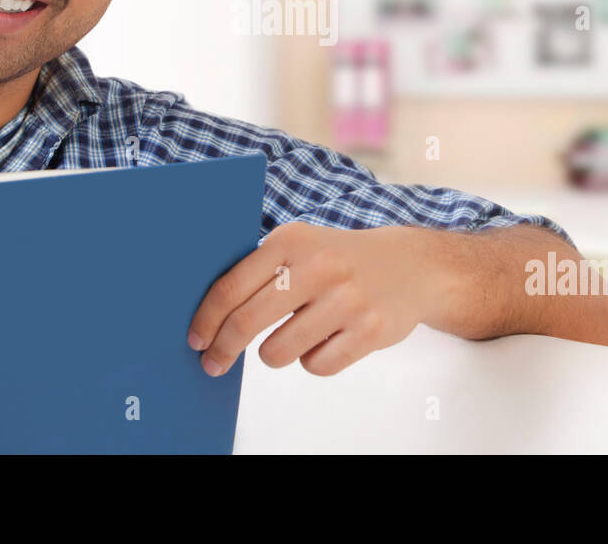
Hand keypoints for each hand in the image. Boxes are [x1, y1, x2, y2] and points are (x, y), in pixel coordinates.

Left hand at [187, 221, 444, 377]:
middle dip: (224, 349)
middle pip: (248, 321)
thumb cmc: (340, 260)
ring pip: (278, 352)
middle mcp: (318, 266)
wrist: (411, 266)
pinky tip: (328, 339)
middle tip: (214, 364)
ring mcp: (346, 299)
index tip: (196, 339)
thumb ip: (260, 270)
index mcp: (292, 240)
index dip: (207, 318)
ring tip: (292, 337)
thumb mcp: (301, 245)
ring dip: (275, 354)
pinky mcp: (369, 330)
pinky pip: (316, 366)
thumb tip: (209, 315)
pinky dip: (313, 360)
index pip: (232, 285)